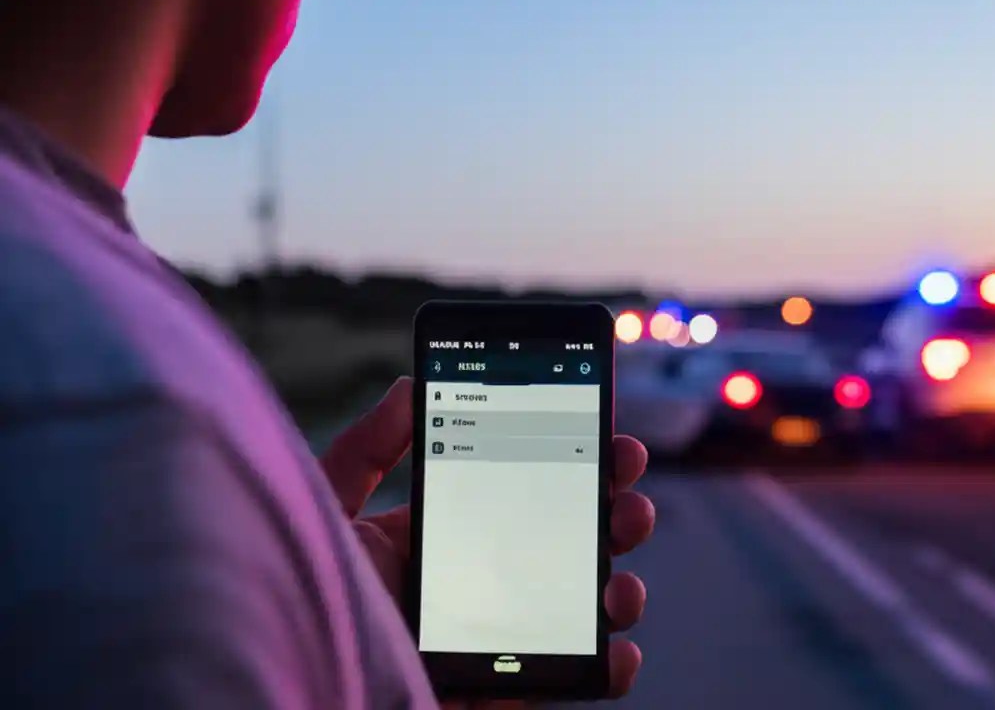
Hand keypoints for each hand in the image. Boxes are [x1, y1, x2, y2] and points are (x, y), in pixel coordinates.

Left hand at [321, 377, 655, 705]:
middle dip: (616, 512)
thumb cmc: (306, 599)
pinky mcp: (507, 687)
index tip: (609, 434)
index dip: (578, 460)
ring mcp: (502, 637)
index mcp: (446, 535)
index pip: (526, 490)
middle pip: (570, 542)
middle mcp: (483, 582)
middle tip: (626, 494)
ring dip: (623, 586)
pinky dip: (612, 666)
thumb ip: (365, 450)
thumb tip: (411, 385)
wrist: (297, 688)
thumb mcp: (327, 512)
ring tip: (620, 580)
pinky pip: (574, 678)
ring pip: (585, 607)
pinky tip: (618, 648)